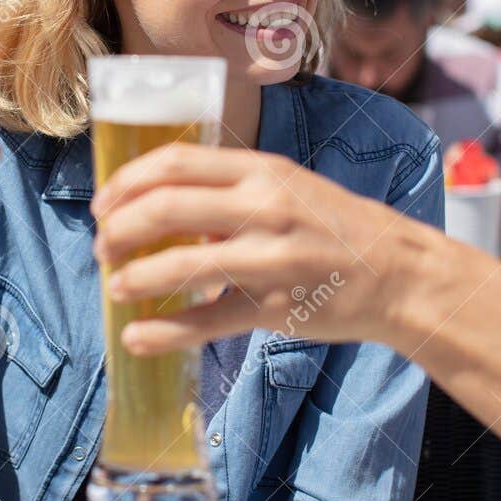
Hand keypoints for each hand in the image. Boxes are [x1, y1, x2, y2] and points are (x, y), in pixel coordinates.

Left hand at [91, 144, 454, 353]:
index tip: (102, 205)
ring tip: (114, 287)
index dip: (125, 183)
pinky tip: (135, 337)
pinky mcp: (275, 306)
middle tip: (102, 248)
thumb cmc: (335, 227)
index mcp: (261, 171)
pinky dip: (164, 332)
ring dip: (133, 277)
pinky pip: (208, 320)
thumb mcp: (287, 187)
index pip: (175, 163)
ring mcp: (271, 258)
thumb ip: (230, 189)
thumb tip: (162, 204)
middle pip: (165, 207)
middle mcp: (264, 208)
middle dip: (118, 230)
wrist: (398, 272)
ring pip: (181, 264)